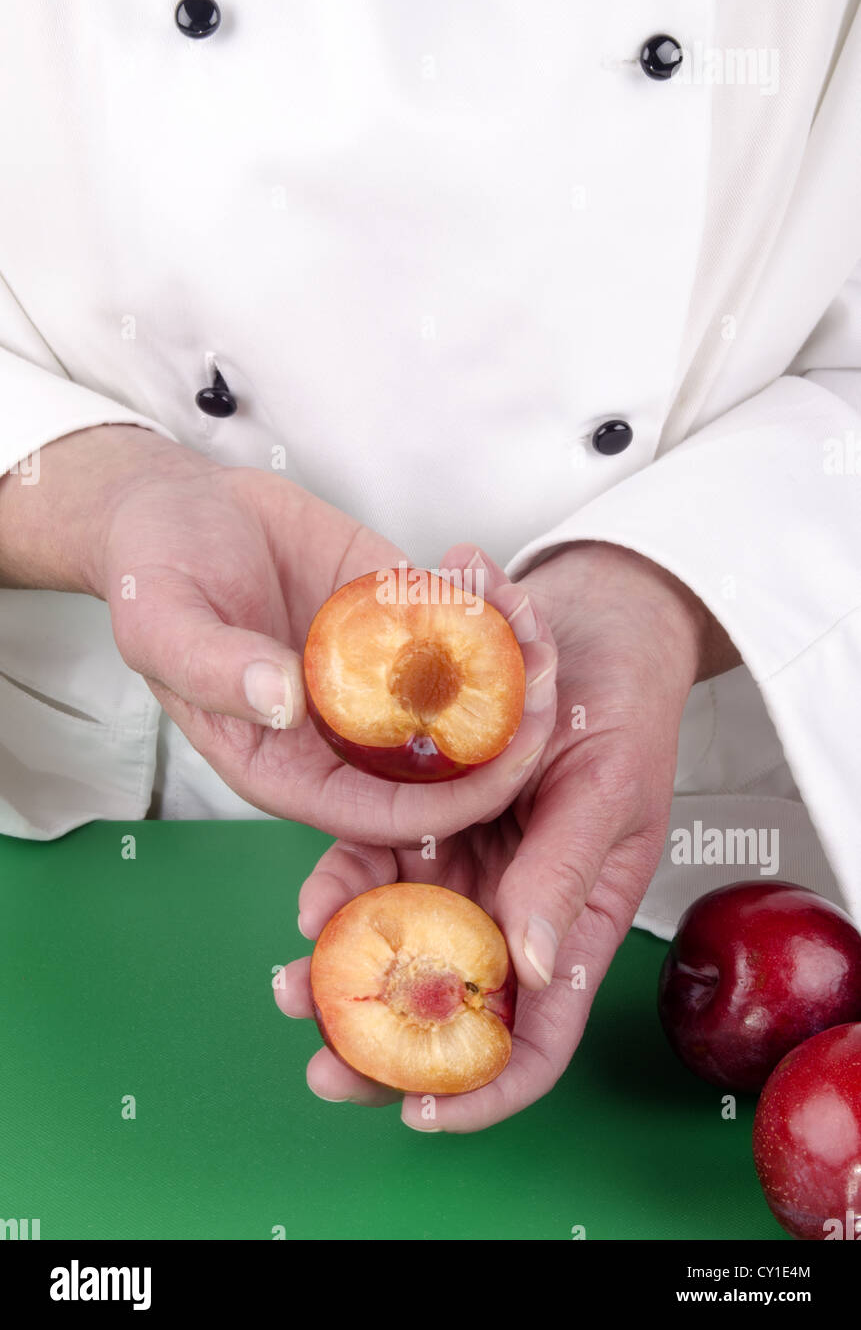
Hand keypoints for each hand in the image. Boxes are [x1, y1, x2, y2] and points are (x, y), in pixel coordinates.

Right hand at [44, 427, 555, 841]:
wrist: (178, 505)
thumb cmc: (154, 577)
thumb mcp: (163, 623)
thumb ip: (218, 669)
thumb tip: (286, 701)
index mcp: (291, 764)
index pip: (384, 813)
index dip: (449, 803)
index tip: (506, 771)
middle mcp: (345, 731)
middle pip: (442, 764)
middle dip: (505, 740)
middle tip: (550, 690)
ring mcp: (378, 674)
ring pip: (463, 695)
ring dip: (510, 670)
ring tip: (537, 624)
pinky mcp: (396, 616)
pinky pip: (455, 626)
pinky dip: (486, 610)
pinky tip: (500, 580)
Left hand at [275, 541, 738, 1129]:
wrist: (587, 616)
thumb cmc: (621, 702)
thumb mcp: (607, 788)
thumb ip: (566, 877)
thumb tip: (530, 972)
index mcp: (575, 918)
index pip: (537, 1034)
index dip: (483, 1086)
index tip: (420, 1111)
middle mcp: (513, 902)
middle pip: (450, 1000)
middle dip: (383, 1041)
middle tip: (320, 1059)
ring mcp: (465, 860)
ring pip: (398, 940)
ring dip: (344, 971)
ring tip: (290, 984)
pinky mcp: (421, 813)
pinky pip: (371, 863)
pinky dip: (340, 887)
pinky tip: (312, 900)